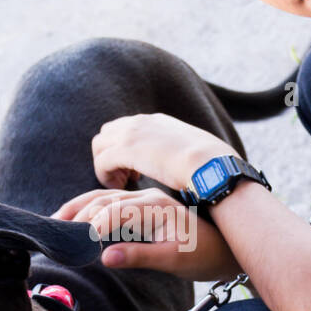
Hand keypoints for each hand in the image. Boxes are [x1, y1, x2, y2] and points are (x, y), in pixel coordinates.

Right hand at [51, 186, 242, 280]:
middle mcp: (148, 199)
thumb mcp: (174, 260)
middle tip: (52, 229)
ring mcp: (146, 201)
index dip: (90, 228)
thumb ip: (139, 255)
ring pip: (105, 199)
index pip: (113, 214)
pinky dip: (92, 209)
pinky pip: (112, 204)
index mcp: (155, 207)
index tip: (72, 244)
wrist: (228, 247)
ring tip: (56, 220)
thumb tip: (104, 257)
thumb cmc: (204, 255)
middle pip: (103, 201)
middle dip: (76, 214)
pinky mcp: (144, 208)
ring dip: (79, 208)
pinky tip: (79, 217)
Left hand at [90, 112, 236, 190]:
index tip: (135, 169)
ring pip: (99, 146)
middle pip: (107, 133)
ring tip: (121, 184)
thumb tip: (186, 162)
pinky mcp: (126, 150)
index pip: (126, 127)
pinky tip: (119, 189)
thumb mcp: (195, 151)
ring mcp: (131, 133)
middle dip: (110, 155)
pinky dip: (105, 176)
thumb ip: (181, 152)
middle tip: (125, 177)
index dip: (125, 149)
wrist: (210, 165)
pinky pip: (101, 162)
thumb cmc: (210, 166)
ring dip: (106, 166)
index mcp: (157, 121)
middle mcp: (141, 122)